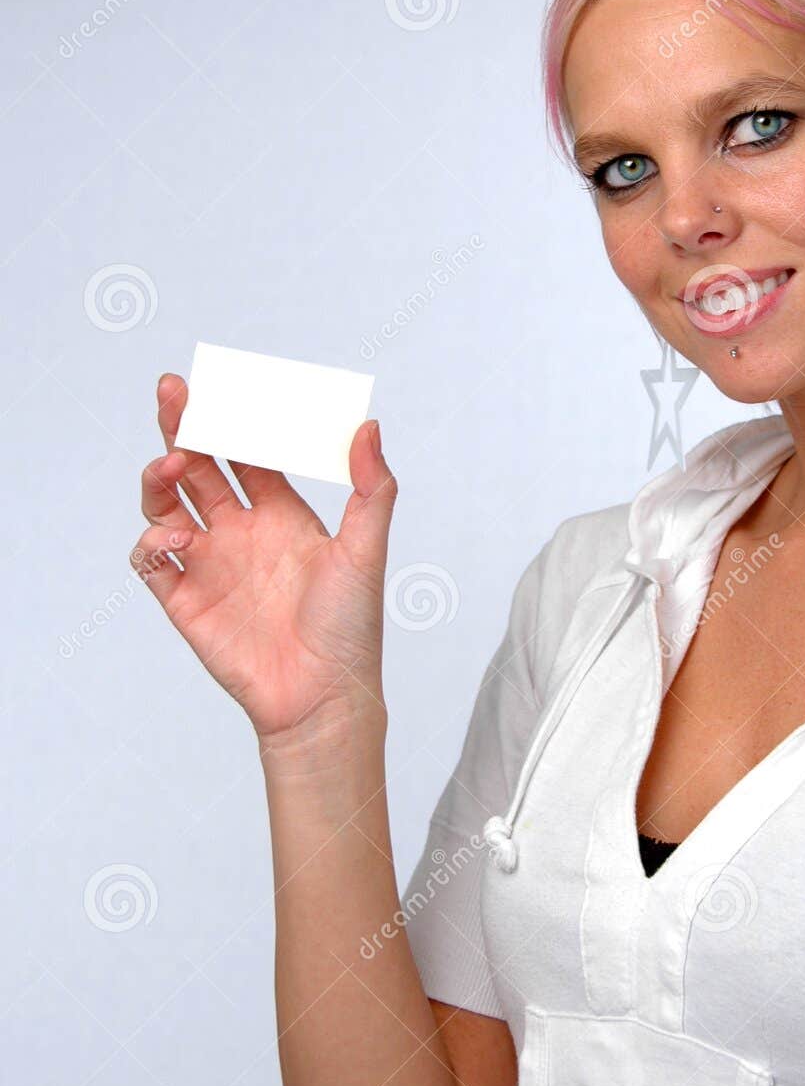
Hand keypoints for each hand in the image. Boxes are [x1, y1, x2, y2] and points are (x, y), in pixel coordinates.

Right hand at [130, 373, 396, 744]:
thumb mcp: (366, 550)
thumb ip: (371, 487)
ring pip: (165, 504)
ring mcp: (210, 563)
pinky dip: (153, 540)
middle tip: (172, 393)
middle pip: (198, 466)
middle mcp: (241, 532)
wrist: (322, 698)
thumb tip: (367, 425)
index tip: (223, 387)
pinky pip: (151, 559)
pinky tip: (179, 537)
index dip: (232, 419)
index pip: (246, 452)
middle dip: (183, 426)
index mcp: (282, 513)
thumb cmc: (350, 628)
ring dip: (160, 478)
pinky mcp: (185, 599)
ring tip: (171, 464)